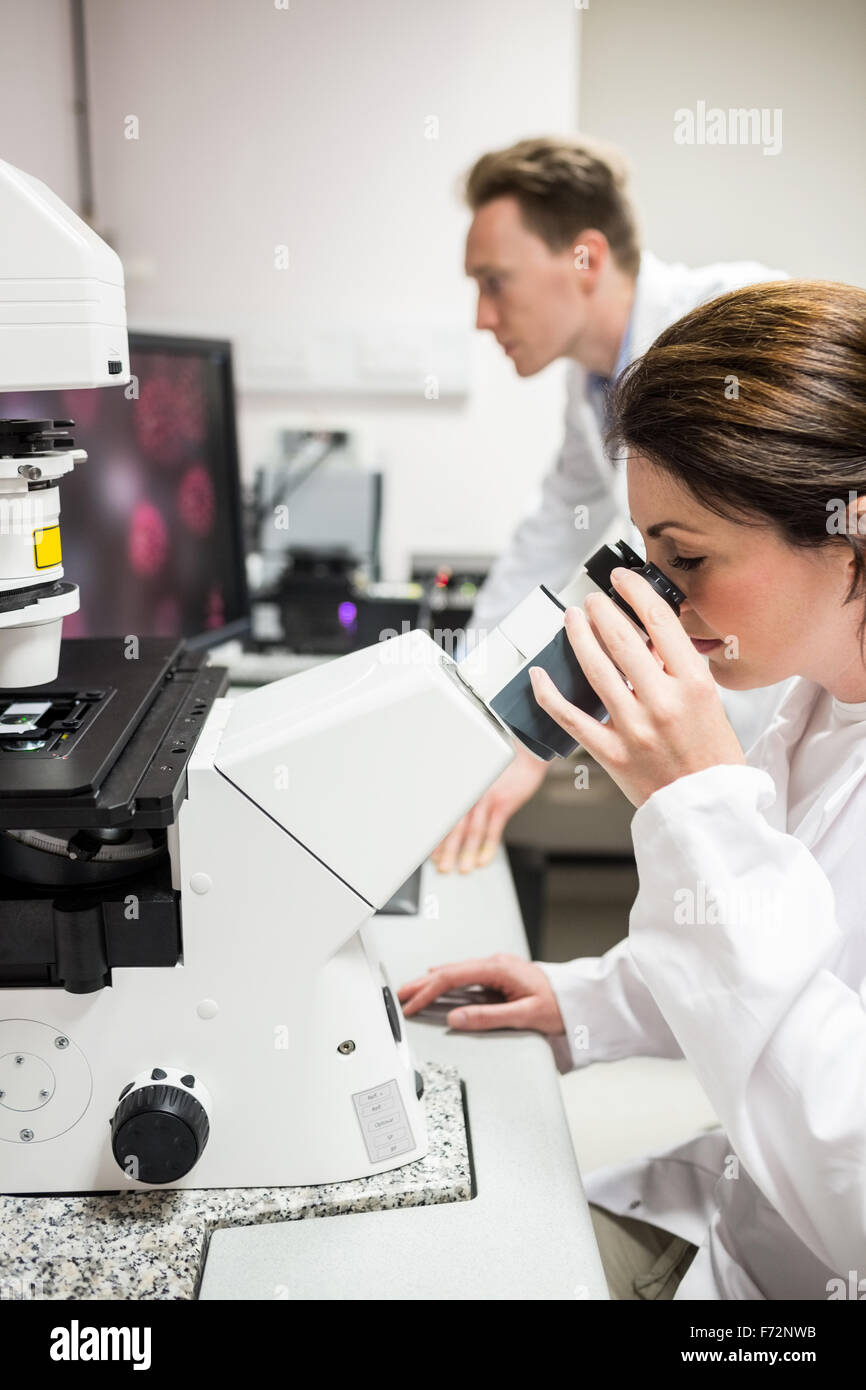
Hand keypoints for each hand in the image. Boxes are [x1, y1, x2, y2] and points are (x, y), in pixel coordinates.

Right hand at [398, 952, 564, 1032]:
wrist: (580, 1000)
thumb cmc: (559, 1006)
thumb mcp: (524, 1015)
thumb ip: (487, 1017)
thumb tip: (455, 1019)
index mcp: (498, 968)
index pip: (452, 978)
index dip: (428, 991)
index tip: (412, 1004)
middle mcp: (495, 963)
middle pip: (448, 971)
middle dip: (422, 984)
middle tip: (399, 996)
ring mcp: (496, 968)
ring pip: (455, 973)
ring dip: (432, 983)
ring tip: (412, 993)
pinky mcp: (499, 975)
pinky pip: (466, 976)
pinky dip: (447, 983)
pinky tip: (439, 985)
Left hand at [430, 742, 547, 873]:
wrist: (525, 754)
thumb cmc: (500, 768)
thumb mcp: (477, 778)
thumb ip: (466, 797)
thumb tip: (454, 823)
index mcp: (461, 787)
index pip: (444, 816)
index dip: (437, 837)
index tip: (431, 853)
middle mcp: (470, 792)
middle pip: (455, 825)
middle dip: (447, 850)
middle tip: (442, 867)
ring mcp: (486, 798)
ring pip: (472, 830)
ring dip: (466, 852)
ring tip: (462, 869)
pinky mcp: (503, 804)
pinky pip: (493, 830)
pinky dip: (487, 847)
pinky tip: (483, 860)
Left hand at [528, 567, 744, 807]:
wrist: (707, 809)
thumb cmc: (711, 755)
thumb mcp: (709, 703)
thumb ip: (679, 669)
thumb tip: (649, 638)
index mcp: (694, 685)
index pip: (659, 623)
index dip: (635, 592)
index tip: (622, 580)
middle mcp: (663, 703)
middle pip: (621, 640)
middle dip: (601, 611)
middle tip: (592, 599)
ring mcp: (634, 728)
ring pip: (594, 669)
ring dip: (578, 636)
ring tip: (572, 619)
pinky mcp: (610, 752)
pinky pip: (570, 717)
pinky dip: (549, 693)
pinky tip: (538, 674)